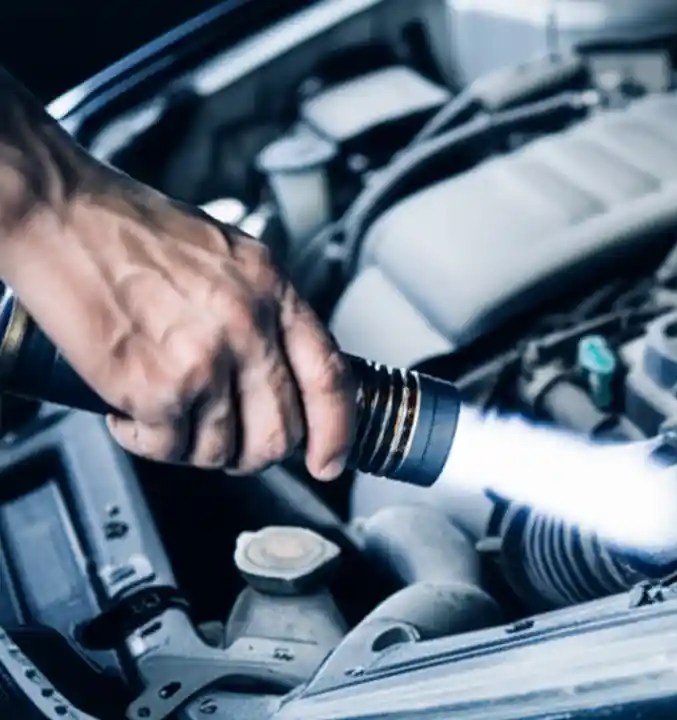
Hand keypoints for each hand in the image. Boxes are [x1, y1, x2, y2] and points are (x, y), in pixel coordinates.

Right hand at [0, 178, 354, 477]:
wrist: (60, 212)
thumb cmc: (132, 228)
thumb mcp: (229, 256)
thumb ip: (264, 307)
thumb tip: (283, 367)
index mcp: (273, 289)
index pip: (330, 377)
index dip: (337, 432)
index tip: (330, 462)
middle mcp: (248, 326)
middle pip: (280, 431)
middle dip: (253, 452)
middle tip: (226, 442)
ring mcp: (204, 360)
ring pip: (223, 450)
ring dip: (194, 449)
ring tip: (167, 418)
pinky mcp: (154, 387)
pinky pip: (168, 448)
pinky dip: (146, 442)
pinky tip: (131, 414)